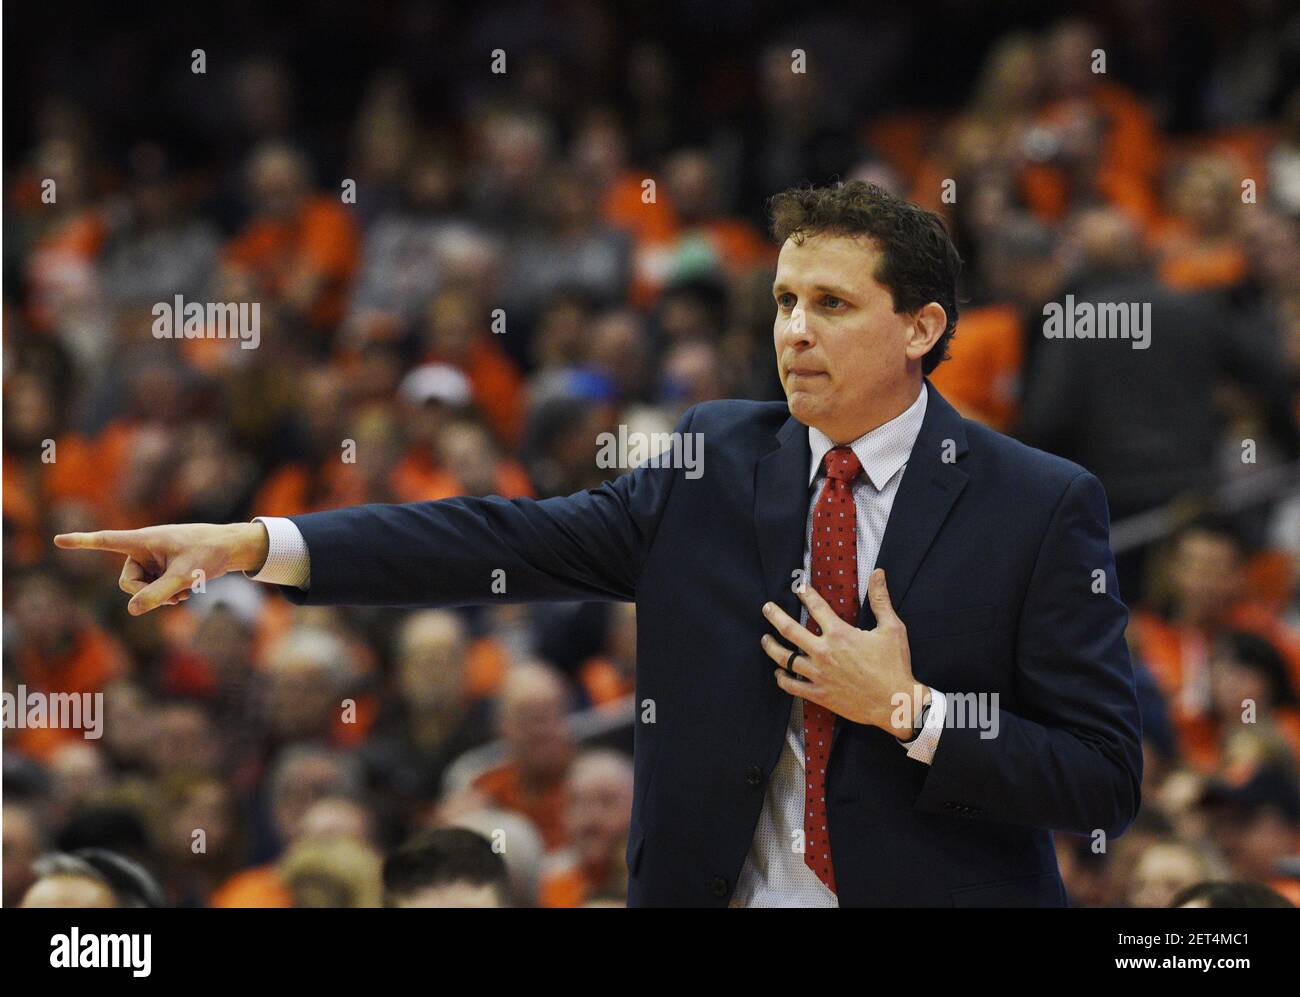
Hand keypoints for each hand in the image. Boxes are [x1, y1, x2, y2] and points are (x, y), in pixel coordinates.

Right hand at [53, 522, 268, 615]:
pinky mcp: (160, 567)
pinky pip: (151, 588)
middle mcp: (143, 547)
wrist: (232, 548)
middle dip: (146, 593)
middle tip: (174, 594)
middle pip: (127, 581)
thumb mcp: (185, 576)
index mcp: (144, 539)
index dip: (82, 542)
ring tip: (184, 591)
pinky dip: (165, 594)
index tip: (57, 540)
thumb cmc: (209, 554)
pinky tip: (185, 592)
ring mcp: (151, 559)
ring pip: (140, 588)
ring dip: (159, 595)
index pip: (107, 541)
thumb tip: (132, 611)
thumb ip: (158, 594)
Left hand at [760, 568, 925, 736]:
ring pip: (785, 658)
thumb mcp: (892, 628)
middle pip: (789, 630)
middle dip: (775, 616)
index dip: (805, 594)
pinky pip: (792, 686)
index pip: (816, 607)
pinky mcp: (819, 694)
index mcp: (839, 634)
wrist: (895, 703)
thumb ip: (880, 599)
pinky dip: (782, 678)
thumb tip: (878, 573)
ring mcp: (818, 674)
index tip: (798, 587)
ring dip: (771, 647)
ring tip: (765, 639)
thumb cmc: (894, 665)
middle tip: (766, 608)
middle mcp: (824, 652)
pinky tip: (778, 672)